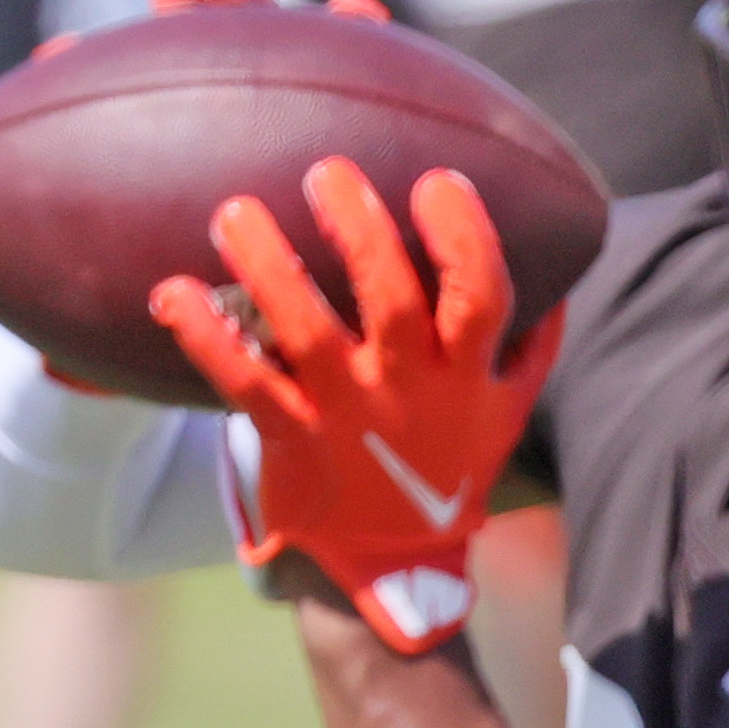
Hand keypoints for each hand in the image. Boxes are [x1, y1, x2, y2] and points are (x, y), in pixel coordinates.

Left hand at [150, 158, 557, 654]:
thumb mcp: (507, 412)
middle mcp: (407, 389)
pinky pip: (242, 385)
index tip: (437, 182)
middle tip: (327, 171)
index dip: (462, 236)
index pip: (479, 296)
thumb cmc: (450, 464)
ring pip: (305, 332)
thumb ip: (530, 346)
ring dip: (268, 268)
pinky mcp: (290, 440)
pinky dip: (204, 338)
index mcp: (465, 375)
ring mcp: (345, 415)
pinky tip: (171, 292)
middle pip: (390, 299)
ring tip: (234, 211)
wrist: (395, 556)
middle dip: (360, 229)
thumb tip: (557, 276)